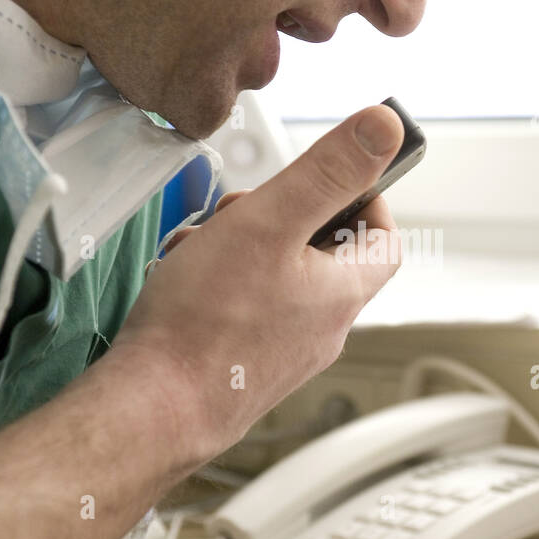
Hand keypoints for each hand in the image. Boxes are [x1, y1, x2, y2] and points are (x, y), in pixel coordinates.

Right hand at [107, 104, 404, 471]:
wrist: (153, 409)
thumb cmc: (206, 325)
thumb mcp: (271, 223)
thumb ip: (328, 172)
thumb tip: (385, 128)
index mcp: (343, 293)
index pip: (384, 238)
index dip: (364, 197)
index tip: (328, 175)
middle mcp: (323, 329)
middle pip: (321, 251)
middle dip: (278, 216)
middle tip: (241, 211)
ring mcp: (284, 351)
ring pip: (274, 276)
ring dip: (238, 247)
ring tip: (200, 247)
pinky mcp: (246, 364)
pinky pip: (244, 307)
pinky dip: (217, 282)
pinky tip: (181, 280)